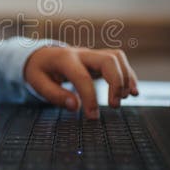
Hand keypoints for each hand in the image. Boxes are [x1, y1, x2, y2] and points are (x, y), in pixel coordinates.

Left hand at [23, 47, 138, 119]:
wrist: (41, 54)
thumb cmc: (40, 70)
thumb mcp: (37, 82)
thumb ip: (55, 95)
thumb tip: (75, 106)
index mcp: (64, 59)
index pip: (82, 76)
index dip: (90, 97)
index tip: (93, 116)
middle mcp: (82, 53)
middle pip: (108, 60)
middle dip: (116, 83)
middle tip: (114, 105)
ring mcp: (92, 54)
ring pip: (117, 58)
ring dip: (126, 78)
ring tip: (125, 98)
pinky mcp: (100, 59)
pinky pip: (120, 62)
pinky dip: (129, 76)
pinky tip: (132, 91)